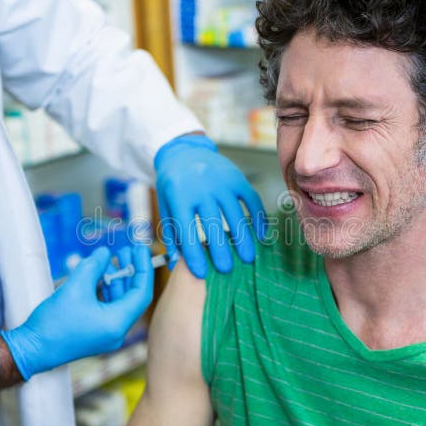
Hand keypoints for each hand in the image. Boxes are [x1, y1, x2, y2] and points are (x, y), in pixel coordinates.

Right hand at [0, 245, 153, 380]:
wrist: (32, 350)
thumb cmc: (53, 323)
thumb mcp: (75, 287)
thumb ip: (94, 266)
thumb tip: (105, 253)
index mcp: (117, 324)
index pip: (141, 293)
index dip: (143, 269)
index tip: (141, 249)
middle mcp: (117, 332)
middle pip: (132, 297)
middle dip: (130, 272)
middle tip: (126, 250)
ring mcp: (107, 334)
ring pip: (119, 302)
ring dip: (116, 280)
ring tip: (109, 259)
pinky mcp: (96, 333)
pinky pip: (108, 308)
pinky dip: (106, 291)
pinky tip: (99, 275)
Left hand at [154, 135, 265, 278]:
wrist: (184, 151)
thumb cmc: (173, 185)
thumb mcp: (165, 206)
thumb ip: (171, 234)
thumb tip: (175, 265)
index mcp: (179, 196)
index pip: (187, 231)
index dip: (194, 255)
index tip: (201, 274)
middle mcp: (201, 188)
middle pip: (213, 225)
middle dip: (221, 250)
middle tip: (227, 270)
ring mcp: (221, 181)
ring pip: (235, 214)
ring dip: (243, 239)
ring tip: (247, 258)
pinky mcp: (237, 177)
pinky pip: (251, 199)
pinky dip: (258, 217)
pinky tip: (261, 234)